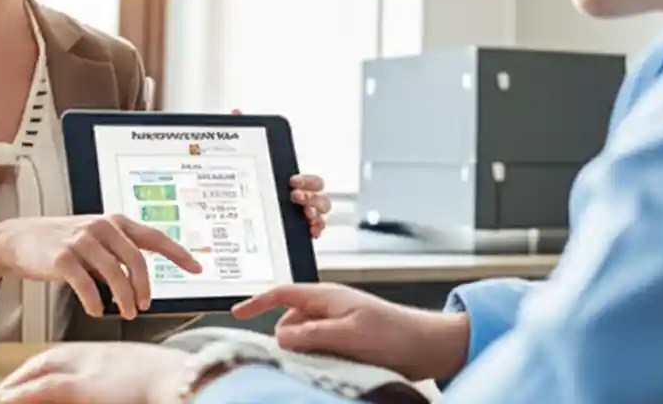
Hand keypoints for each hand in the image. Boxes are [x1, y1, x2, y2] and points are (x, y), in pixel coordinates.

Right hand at [0, 215, 201, 319]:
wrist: (19, 238)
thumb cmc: (61, 241)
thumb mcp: (95, 238)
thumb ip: (119, 250)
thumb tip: (144, 274)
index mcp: (116, 222)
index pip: (155, 237)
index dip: (178, 253)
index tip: (197, 267)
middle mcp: (102, 227)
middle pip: (137, 260)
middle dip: (145, 287)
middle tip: (146, 305)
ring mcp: (81, 241)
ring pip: (115, 274)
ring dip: (124, 298)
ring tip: (127, 312)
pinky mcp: (61, 258)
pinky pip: (86, 284)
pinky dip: (95, 301)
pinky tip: (97, 310)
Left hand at [0, 343, 188, 403]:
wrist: (185, 381)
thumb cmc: (178, 382)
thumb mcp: (152, 375)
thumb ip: (134, 376)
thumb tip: (128, 384)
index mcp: (115, 354)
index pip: (75, 353)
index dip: (52, 362)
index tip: (36, 371)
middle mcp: (99, 357)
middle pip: (55, 359)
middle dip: (30, 370)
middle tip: (10, 385)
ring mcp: (90, 371)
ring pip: (45, 373)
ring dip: (21, 383)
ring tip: (4, 394)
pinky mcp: (83, 388)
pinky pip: (44, 389)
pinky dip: (23, 393)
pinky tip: (7, 397)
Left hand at [231, 109, 329, 238]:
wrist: (235, 215)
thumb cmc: (247, 183)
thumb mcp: (244, 160)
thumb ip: (244, 136)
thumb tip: (237, 112)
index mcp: (291, 183)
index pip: (310, 180)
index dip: (306, 180)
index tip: (291, 181)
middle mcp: (300, 199)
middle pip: (321, 195)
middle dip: (312, 195)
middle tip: (294, 197)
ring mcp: (300, 215)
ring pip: (321, 212)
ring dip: (316, 212)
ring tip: (304, 215)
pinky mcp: (295, 230)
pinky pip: (315, 230)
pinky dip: (316, 230)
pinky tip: (310, 231)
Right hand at [232, 283, 469, 381]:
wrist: (426, 346)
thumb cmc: (393, 333)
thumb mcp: (348, 333)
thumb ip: (312, 334)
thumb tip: (279, 338)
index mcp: (327, 296)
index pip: (283, 294)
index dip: (258, 303)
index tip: (236, 314)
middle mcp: (329, 308)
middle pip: (289, 323)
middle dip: (287, 341)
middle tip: (302, 359)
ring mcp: (337, 325)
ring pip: (303, 340)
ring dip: (305, 354)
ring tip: (329, 363)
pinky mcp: (345, 342)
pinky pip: (318, 351)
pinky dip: (318, 360)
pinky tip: (333, 368)